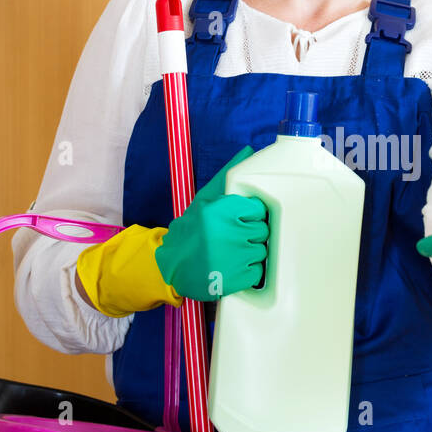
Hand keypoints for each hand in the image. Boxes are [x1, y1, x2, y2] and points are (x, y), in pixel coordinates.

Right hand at [155, 146, 268, 300]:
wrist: (168, 266)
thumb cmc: (190, 231)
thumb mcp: (205, 199)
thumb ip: (228, 176)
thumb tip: (248, 152)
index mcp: (221, 210)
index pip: (259, 209)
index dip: (251, 216)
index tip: (240, 221)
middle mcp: (227, 232)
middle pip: (262, 230)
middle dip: (250, 234)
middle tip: (232, 238)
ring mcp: (232, 258)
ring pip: (261, 251)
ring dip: (249, 253)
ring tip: (230, 252)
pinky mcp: (234, 279)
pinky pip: (257, 273)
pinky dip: (247, 272)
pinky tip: (231, 267)